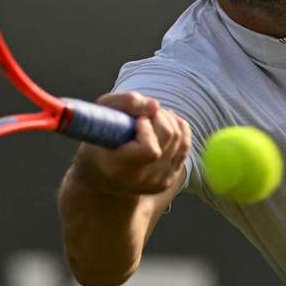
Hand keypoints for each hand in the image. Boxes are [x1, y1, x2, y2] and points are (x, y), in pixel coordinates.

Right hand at [76, 92, 190, 196]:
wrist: (101, 175)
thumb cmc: (99, 140)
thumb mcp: (101, 116)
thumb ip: (124, 103)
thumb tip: (155, 105)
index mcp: (118, 169)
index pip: (150, 150)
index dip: (147, 128)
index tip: (136, 120)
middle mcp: (141, 180)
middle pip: (169, 138)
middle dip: (159, 117)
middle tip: (144, 114)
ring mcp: (157, 182)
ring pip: (180, 139)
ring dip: (168, 120)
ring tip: (150, 118)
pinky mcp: (169, 178)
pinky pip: (185, 145)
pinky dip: (178, 128)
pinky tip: (162, 125)